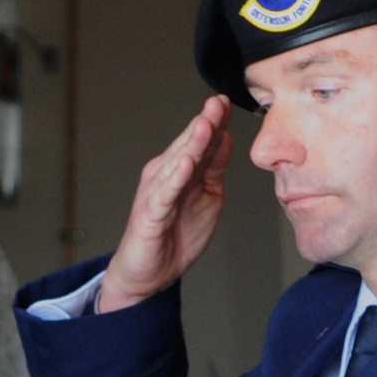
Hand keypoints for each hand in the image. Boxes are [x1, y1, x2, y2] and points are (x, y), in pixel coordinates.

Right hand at [96, 98, 234, 313]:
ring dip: (191, 144)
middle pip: (189, 145)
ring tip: (205, 124)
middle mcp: (166, 175)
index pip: (202, 142)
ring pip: (177, 164)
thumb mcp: (207, 197)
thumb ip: (214, 169)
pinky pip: (165, 194)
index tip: (229, 102)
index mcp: (182, 170)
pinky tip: (186, 164)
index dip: (215, 122)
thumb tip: (226, 139)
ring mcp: (157, 193)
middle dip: (204, 124)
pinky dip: (175, 178)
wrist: (148, 274)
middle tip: (218, 103)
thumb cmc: (175, 235)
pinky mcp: (150, 215)